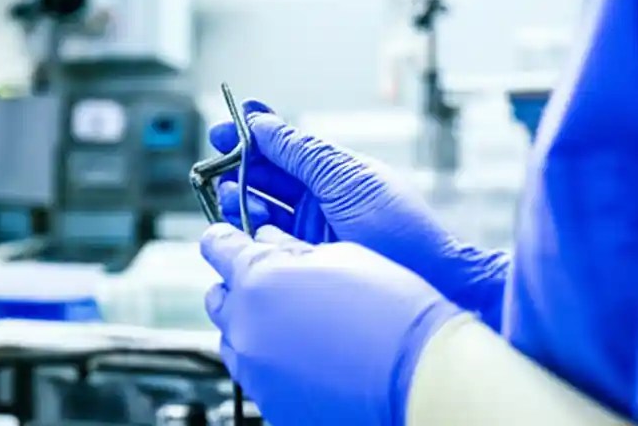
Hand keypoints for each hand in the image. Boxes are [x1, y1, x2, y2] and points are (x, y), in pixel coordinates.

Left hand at [202, 224, 460, 425]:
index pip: (217, 246)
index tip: (228, 237)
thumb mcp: (344, 257)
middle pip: (219, 296)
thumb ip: (293, 248)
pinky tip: (309, 354)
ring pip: (233, 338)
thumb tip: (269, 242)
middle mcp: (247, 325)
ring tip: (297, 323)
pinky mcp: (270, 401)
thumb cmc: (393, 313)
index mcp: (260, 278)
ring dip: (252, 325)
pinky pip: (256, 373)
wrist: (420, 378)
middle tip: (273, 282)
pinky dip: (271, 359)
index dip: (225, 237)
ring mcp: (256, 369)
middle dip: (239, 285)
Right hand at [211, 102, 508, 328]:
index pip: (284, 147)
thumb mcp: (350, 180)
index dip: (252, 136)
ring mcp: (310, 233)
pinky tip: (245, 227)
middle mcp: (320, 201)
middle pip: (266, 177)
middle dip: (238, 168)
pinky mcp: (303, 263)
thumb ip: (304, 153)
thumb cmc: (405, 231)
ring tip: (233, 198)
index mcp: (334, 174)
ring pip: (261, 210)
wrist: (431, 285)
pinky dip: (250, 232)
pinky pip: (265, 243)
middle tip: (215, 167)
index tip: (223, 130)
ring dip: (241, 199)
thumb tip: (265, 123)